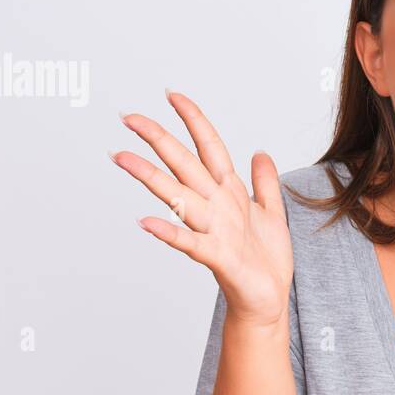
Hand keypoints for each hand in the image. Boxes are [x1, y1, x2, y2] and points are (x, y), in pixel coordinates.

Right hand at [111, 90, 293, 329]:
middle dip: (159, 139)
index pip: (209, 147)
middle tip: (128, 117)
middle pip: (184, 164)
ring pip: (178, 196)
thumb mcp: (273, 212)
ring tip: (122, 158)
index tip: (172, 95)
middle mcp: (216, 206)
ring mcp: (213, 229)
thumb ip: (265, 182)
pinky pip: (189, 242)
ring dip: (150, 177)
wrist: (268, 298)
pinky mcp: (217, 256)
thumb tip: (260, 152)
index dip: (194, 120)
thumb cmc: (266, 259)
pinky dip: (168, 232)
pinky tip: (145, 221)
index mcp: (230, 192)